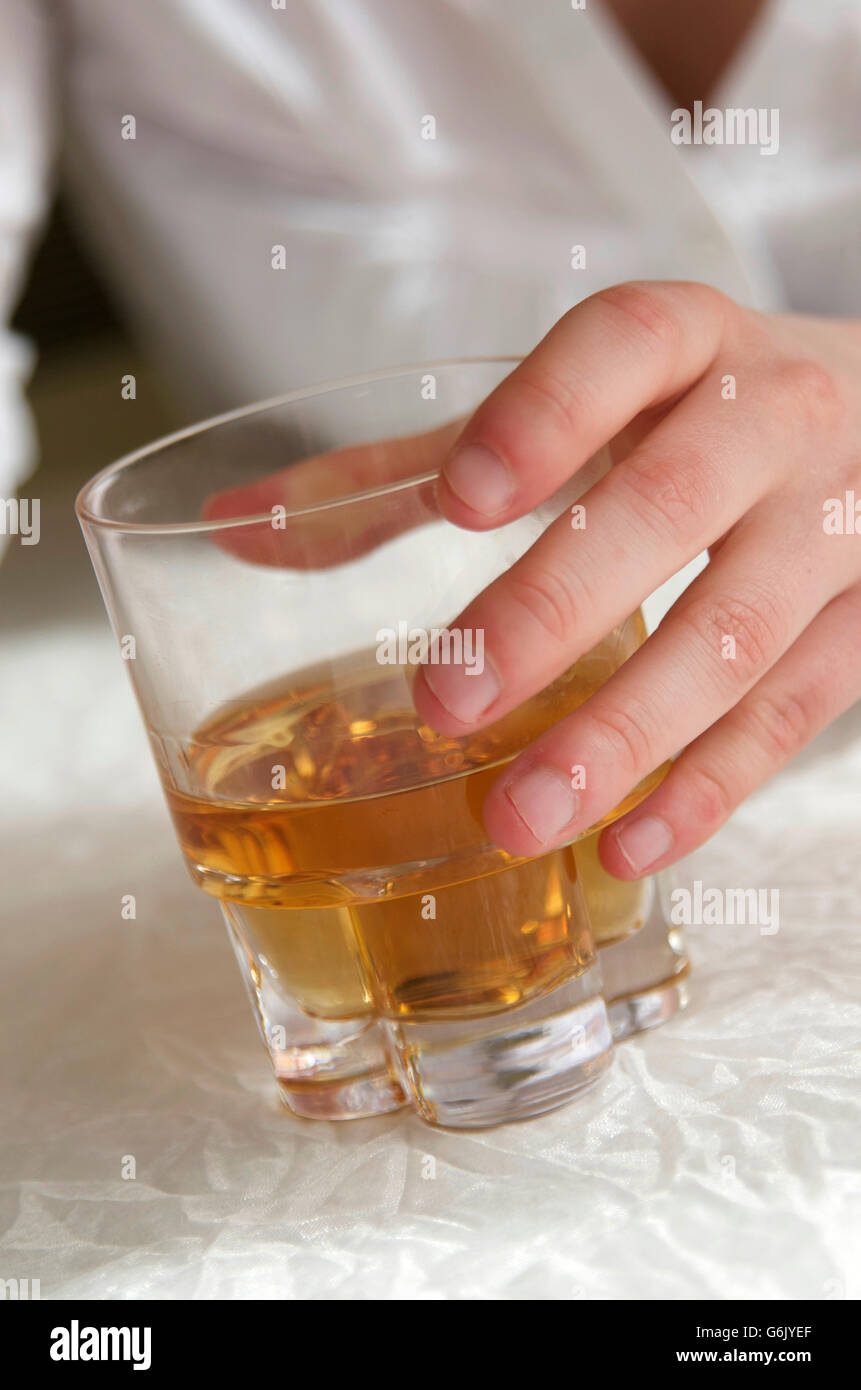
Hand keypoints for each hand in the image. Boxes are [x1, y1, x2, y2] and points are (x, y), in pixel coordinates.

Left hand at [412, 281, 860, 876]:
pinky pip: (791, 716)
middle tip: (446, 704)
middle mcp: (771, 419)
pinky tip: (623, 843)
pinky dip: (705, 789)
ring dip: (622, 736)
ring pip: (735, 638)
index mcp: (685, 343)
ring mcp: (837, 525)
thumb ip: (409, 468)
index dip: (545, 415)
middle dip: (552, 610)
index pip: (622, 348)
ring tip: (516, 815)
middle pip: (668, 510)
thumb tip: (238, 525)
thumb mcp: (572, 413)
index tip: (459, 498)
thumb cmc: (688, 415)